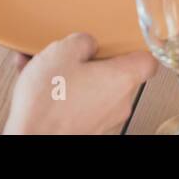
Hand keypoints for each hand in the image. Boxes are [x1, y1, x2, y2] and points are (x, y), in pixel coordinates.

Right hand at [3, 33, 156, 134]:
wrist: (31, 138)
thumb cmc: (49, 101)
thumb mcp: (63, 51)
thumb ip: (83, 41)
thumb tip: (87, 44)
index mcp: (121, 79)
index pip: (148, 62)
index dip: (136, 49)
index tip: (124, 41)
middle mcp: (118, 102)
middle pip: (115, 73)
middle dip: (91, 60)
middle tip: (71, 51)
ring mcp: (103, 119)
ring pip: (91, 88)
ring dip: (70, 75)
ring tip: (42, 65)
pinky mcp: (85, 129)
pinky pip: (77, 103)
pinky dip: (60, 92)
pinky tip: (35, 82)